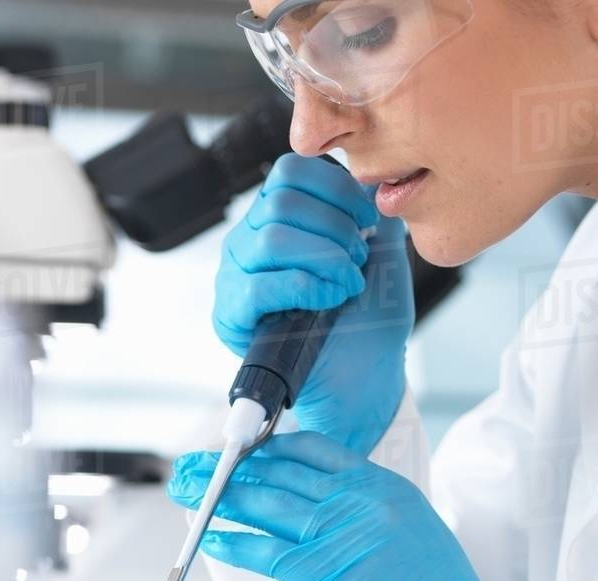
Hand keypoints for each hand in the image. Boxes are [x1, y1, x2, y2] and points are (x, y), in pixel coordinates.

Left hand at [169, 434, 511, 580]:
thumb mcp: (413, 530)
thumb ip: (367, 510)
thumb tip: (317, 506)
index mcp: (384, 485)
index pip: (313, 449)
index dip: (268, 448)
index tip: (240, 451)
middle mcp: (360, 501)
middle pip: (279, 473)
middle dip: (229, 467)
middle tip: (194, 466)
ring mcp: (340, 535)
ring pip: (265, 505)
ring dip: (217, 496)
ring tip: (186, 490)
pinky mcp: (322, 575)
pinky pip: (263, 552)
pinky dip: (230, 542)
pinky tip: (206, 537)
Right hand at [214, 154, 414, 455]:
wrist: (363, 378)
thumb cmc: (368, 319)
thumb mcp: (381, 250)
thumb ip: (370, 209)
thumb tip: (366, 182)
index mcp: (279, 216)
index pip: (290, 171)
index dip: (337, 190)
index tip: (369, 221)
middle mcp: (249, 240)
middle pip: (280, 200)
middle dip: (335, 228)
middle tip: (359, 260)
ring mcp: (235, 277)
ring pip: (272, 238)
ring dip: (324, 258)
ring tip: (348, 284)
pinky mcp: (232, 315)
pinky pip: (261, 286)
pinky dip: (307, 287)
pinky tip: (330, 300)